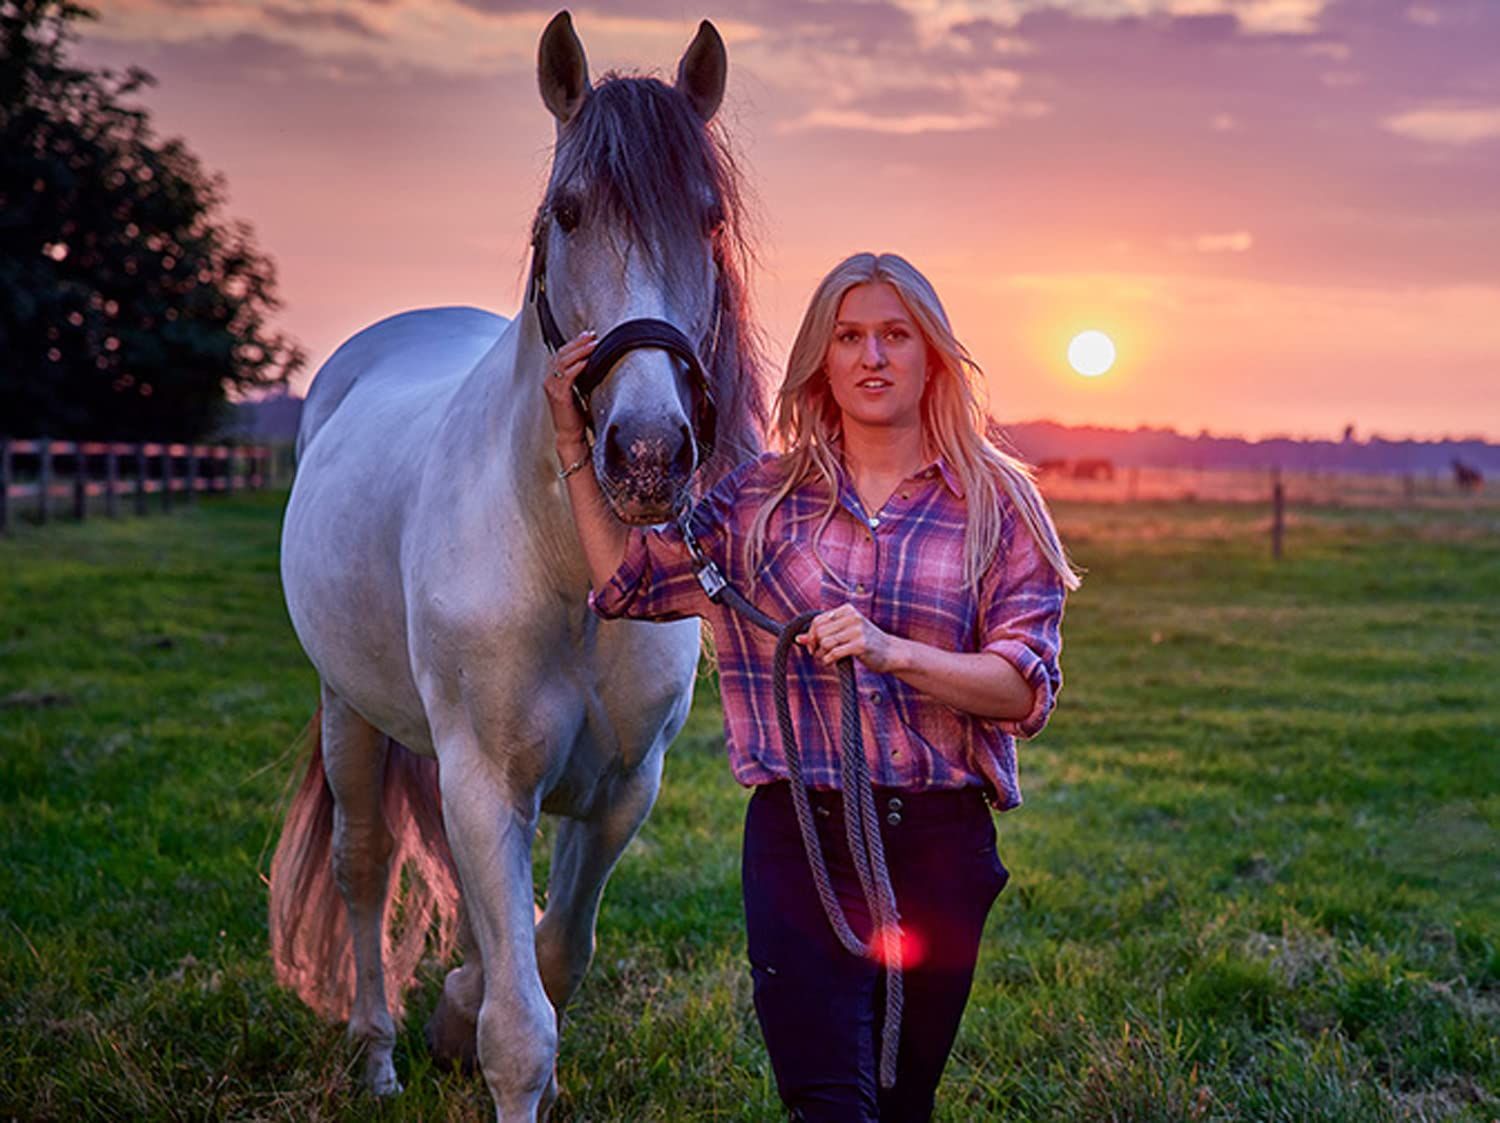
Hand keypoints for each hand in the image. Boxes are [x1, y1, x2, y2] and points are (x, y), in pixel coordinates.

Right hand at [542, 330, 598, 450]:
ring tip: (593, 344)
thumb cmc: (576, 415)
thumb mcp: (579, 390)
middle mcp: (549, 379)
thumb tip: (594, 360)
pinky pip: (567, 376)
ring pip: (563, 361)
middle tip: (592, 335)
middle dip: (578, 342)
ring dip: (580, 351)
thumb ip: (581, 375)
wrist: (570, 435)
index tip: (590, 335)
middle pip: (562, 353)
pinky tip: (588, 361)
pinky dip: (577, 366)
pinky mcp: (558, 395)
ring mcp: (552, 387)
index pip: (562, 353)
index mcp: (553, 377)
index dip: (575, 342)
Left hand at [795, 603, 902, 672]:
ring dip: (821, 654)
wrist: (891, 652)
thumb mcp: (844, 633)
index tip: (811, 646)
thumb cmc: (866, 643)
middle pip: (820, 631)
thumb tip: (797, 638)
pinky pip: (834, 653)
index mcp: (847, 610)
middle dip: (814, 645)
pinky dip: (828, 660)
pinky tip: (831, 662)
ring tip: (825, 659)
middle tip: (816, 654)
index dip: (810, 635)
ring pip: (825, 642)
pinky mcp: (860, 645)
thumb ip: (823, 634)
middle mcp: (852, 617)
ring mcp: (857, 630)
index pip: (818, 620)